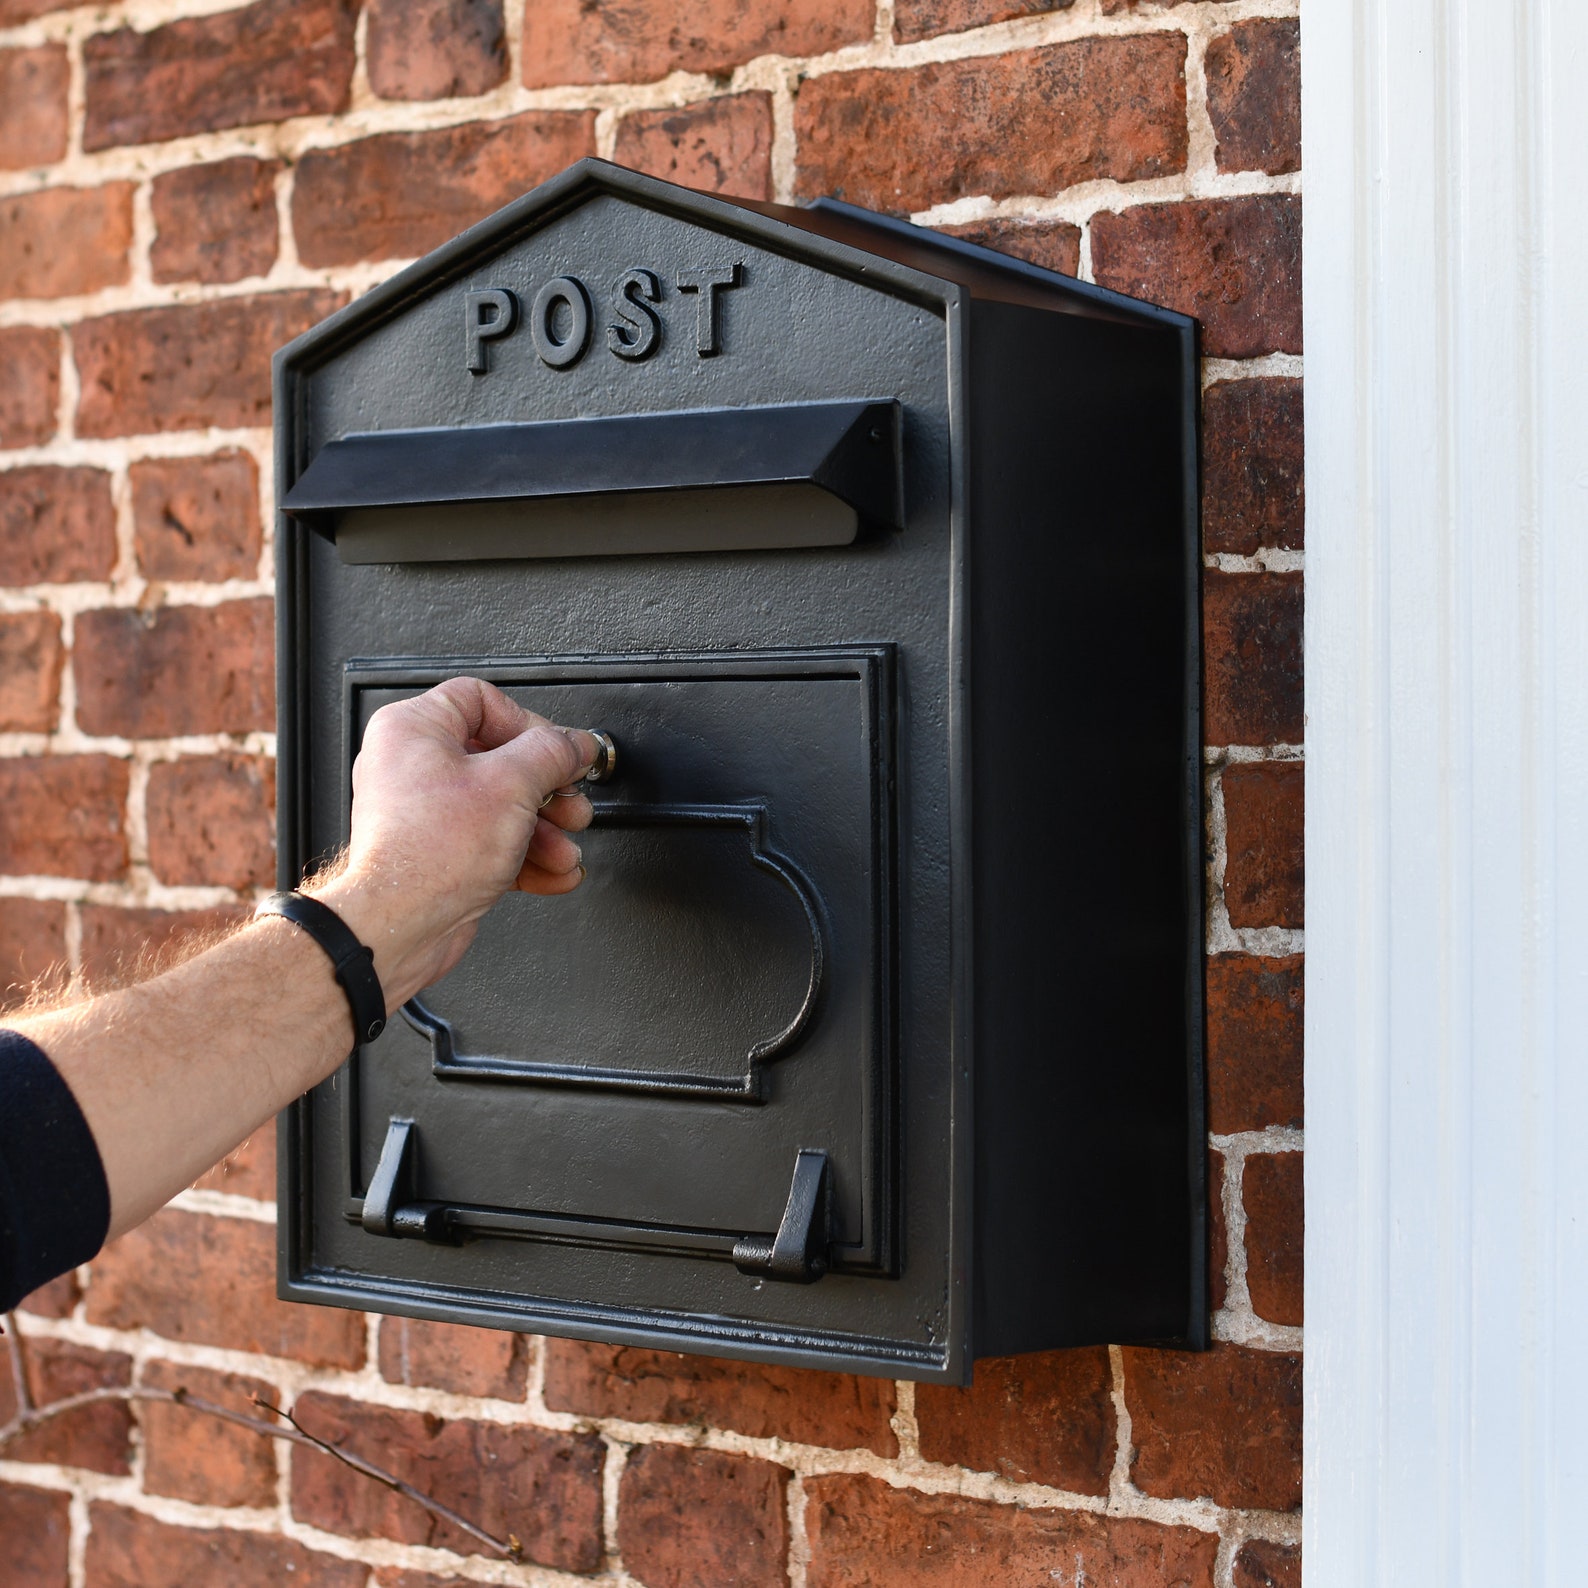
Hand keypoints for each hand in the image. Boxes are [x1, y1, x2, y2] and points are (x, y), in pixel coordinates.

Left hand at [308, 677, 599, 1007]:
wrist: (400, 926)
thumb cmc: (429, 854)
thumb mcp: (512, 784)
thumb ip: (553, 753)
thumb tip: (576, 744)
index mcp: (414, 729)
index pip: (481, 700)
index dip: (528, 723)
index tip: (556, 750)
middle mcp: (412, 765)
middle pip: (500, 759)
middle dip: (548, 790)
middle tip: (570, 804)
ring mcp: (423, 812)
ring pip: (501, 807)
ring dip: (544, 831)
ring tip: (565, 850)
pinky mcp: (436, 853)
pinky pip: (490, 844)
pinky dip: (525, 858)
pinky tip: (553, 872)